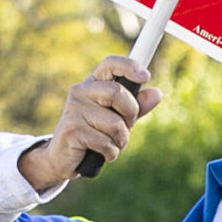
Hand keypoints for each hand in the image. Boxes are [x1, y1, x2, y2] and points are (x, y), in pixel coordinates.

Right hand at [18, 56, 162, 190]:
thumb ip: (137, 106)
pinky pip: (106, 143)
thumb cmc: (95, 133)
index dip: (129, 66)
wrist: (65, 157)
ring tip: (110, 144)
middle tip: (127, 126)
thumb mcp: (119, 117)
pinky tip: (101, 153)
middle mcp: (80, 91)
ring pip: (115, 124)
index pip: (110, 64)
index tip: (145, 76)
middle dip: (131, 114)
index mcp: (93, 83)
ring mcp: (74, 110)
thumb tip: (157, 93)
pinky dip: (111, 153)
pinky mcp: (72, 130)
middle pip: (117, 93)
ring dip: (121, 140)